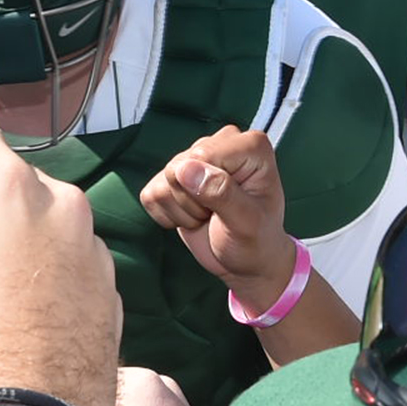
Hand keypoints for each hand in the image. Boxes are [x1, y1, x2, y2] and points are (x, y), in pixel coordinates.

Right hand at [141, 126, 296, 308]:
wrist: (246, 261)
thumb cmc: (256, 241)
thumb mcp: (247, 222)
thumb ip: (221, 193)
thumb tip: (185, 169)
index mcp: (248, 146)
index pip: (202, 154)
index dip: (206, 189)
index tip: (230, 207)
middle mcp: (221, 144)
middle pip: (178, 167)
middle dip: (193, 202)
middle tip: (218, 214)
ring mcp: (195, 157)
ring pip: (163, 182)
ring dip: (182, 211)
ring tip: (209, 215)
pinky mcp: (172, 178)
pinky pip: (150, 195)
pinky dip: (168, 216)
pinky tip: (193, 216)